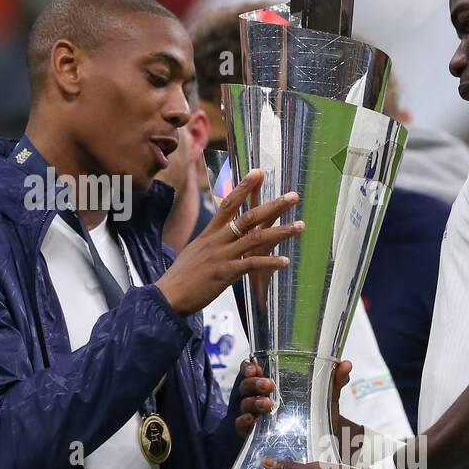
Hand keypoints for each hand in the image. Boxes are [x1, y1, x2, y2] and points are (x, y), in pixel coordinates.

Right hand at [155, 169, 302, 315]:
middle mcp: (217, 240)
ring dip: (281, 231)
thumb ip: (210, 242)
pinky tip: (285, 261)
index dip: (244, 187)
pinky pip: (252, 264)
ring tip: (300, 225)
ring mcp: (222, 256)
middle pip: (248, 217)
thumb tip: (219, 235)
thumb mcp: (194, 251)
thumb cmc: (181, 276)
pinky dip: (270, 262)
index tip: (258, 172)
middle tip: (293, 195)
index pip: (228, 203)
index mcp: (209, 233)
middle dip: (273, 205)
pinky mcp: (225, 273)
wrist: (168, 295)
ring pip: (255, 238)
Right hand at [235, 358, 351, 437]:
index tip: (256, 367)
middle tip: (270, 386)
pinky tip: (252, 420)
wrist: (308, 446)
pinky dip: (244, 421)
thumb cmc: (309, 416)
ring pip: (244, 403)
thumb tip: (346, 363)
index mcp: (269, 384)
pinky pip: (240, 424)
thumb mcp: (323, 400)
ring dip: (253, 402)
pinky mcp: (249, 432)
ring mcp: (251, 413)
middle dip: (255, 383)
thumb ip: (333, 382)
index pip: (252, 370)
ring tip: (268, 405)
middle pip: (246, 384)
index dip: (250, 366)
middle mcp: (256, 396)